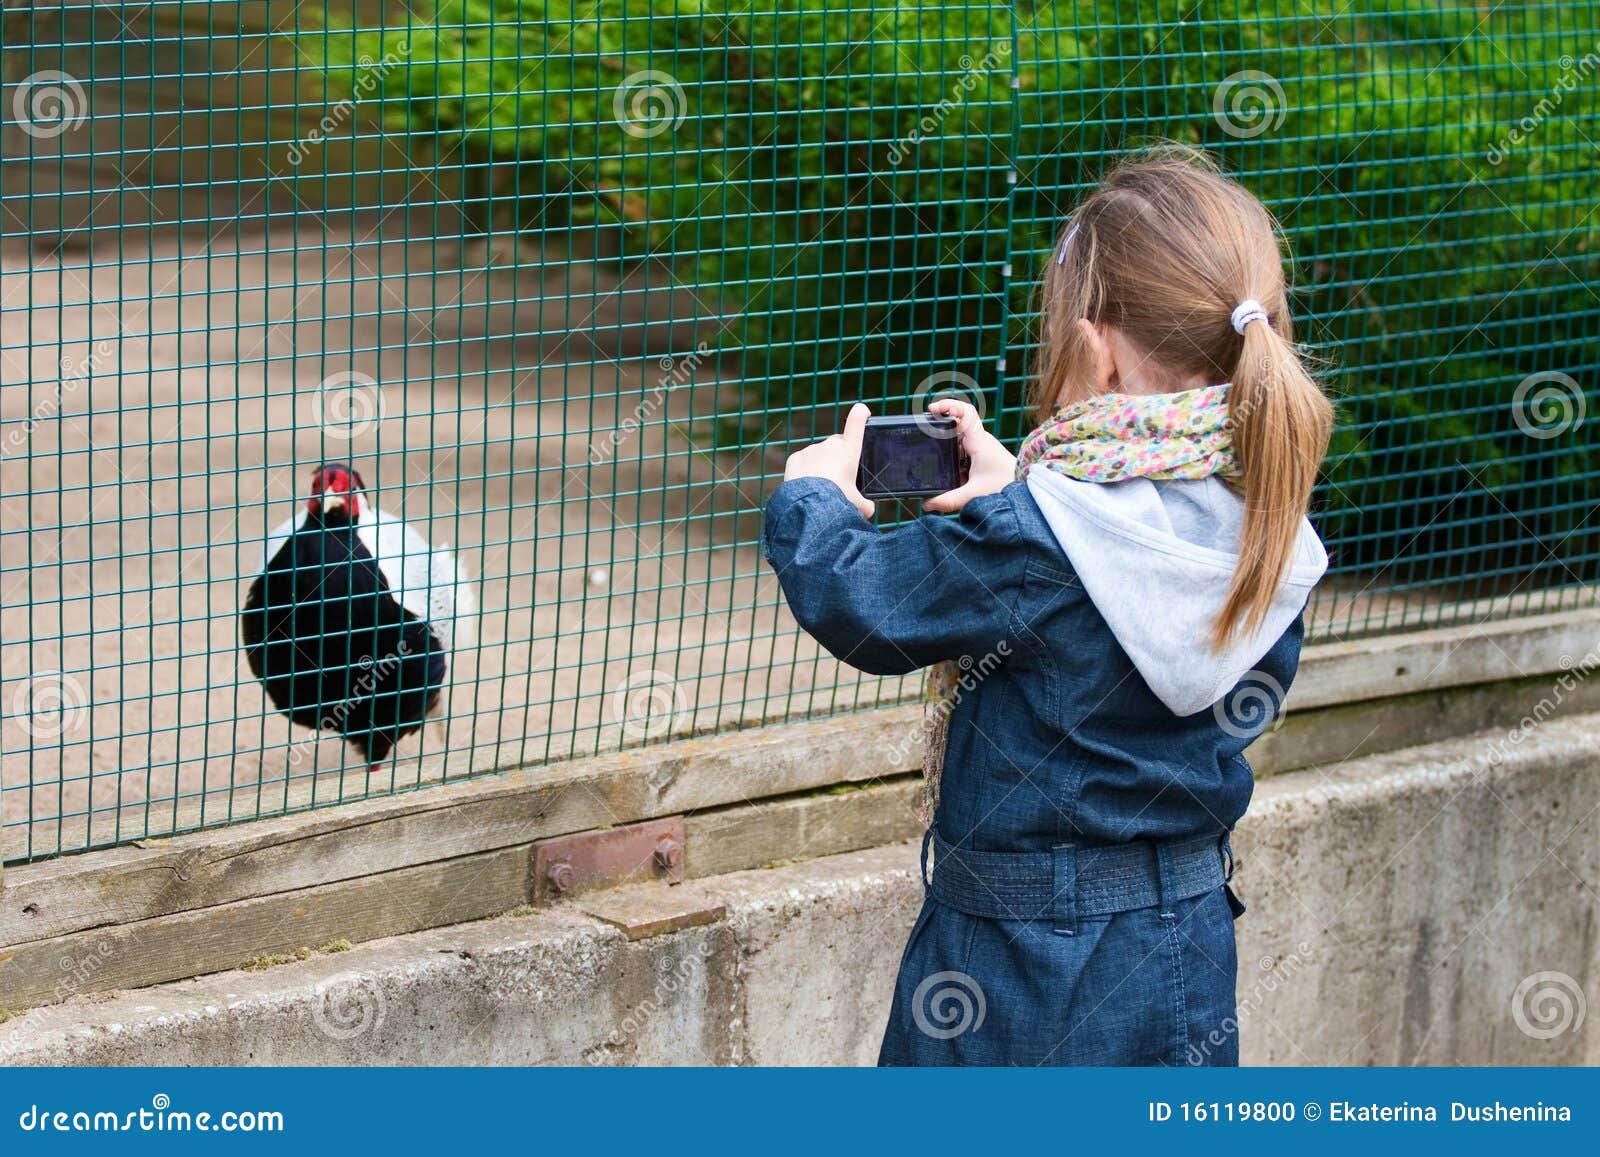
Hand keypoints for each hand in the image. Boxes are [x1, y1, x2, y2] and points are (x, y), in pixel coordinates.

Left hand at [783, 402, 875, 518]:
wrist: (809, 506)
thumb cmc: (837, 502)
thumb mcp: (858, 505)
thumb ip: (865, 505)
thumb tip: (868, 509)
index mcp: (849, 450)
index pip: (857, 422)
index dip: (860, 414)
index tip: (862, 410)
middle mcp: (830, 445)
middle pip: (838, 445)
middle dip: (838, 457)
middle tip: (838, 479)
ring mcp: (812, 450)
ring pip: (819, 455)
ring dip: (821, 466)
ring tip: (821, 488)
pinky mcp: (796, 458)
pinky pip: (803, 463)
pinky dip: (805, 472)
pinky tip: (807, 486)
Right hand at [923, 399, 1015, 512]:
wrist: (1027, 490)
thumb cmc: (1007, 486)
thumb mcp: (974, 494)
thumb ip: (949, 500)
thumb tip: (927, 505)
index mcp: (978, 441)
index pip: (964, 412)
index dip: (948, 405)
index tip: (932, 409)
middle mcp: (979, 441)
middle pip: (955, 425)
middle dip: (939, 428)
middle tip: (923, 435)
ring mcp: (981, 448)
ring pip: (957, 440)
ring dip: (946, 447)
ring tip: (932, 457)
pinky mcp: (981, 458)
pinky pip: (962, 453)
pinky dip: (953, 460)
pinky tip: (948, 474)